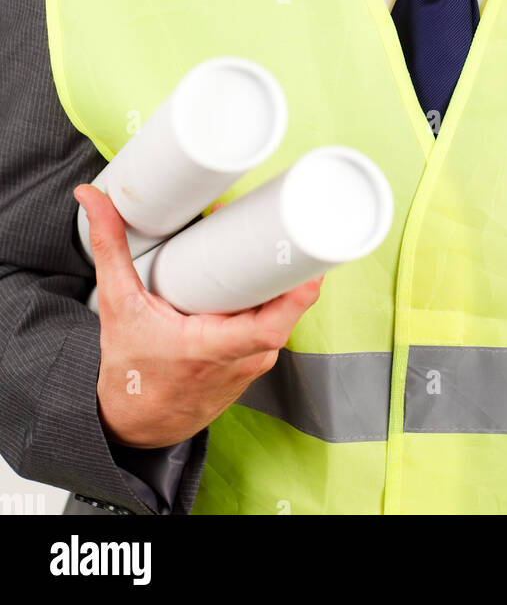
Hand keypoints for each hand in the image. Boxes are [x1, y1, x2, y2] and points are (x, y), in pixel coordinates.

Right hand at [74, 183, 323, 448]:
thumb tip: (92, 198)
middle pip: (286, 305)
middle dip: (283, 261)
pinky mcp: (256, 363)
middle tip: (272, 223)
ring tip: (266, 241)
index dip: (297, 284)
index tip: (299, 246)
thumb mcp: (116, 305)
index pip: (275, 321)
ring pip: (283, 313)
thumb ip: (109, 248)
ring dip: (277, 279)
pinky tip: (262, 274)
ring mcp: (255, 363)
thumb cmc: (130, 372)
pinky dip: (270, 299)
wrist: (135, 425)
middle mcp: (245, 358)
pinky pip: (276, 325)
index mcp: (215, 347)